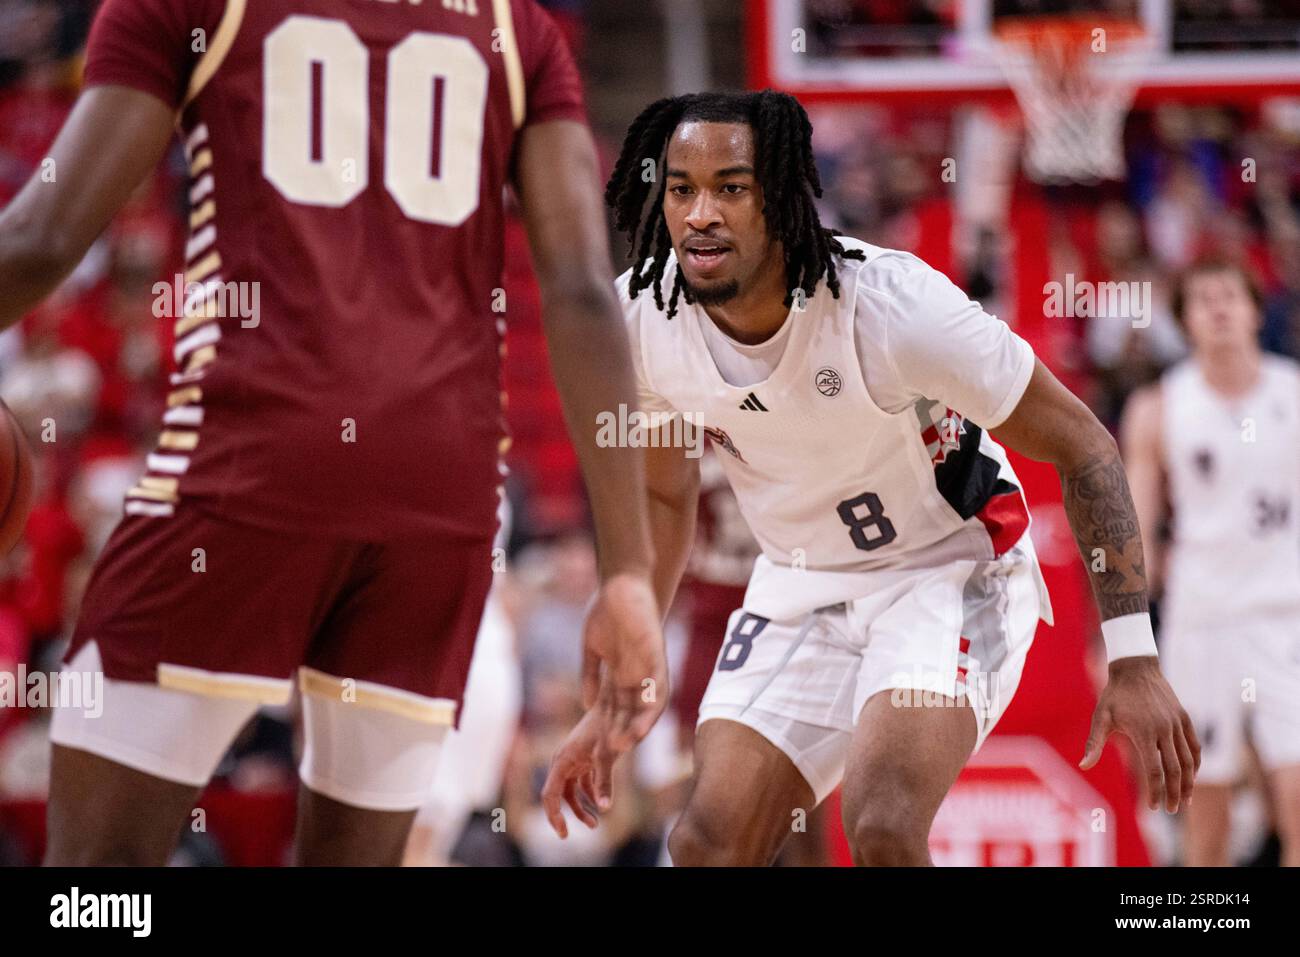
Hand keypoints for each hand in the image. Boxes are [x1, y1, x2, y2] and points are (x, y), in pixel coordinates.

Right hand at [540, 709, 617, 838]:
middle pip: (557, 795)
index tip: (563, 833)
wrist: (614, 704)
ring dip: (579, 808)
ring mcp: (573, 760)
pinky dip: (589, 795)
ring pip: (570, 791)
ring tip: (594, 825)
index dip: (553, 816)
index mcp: (562, 761)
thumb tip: (605, 809)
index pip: (550, 795)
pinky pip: (581, 783)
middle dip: (564, 815)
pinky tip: (600, 804)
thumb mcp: (606, 756)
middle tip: (568, 835)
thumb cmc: (607, 726)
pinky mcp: (584, 759)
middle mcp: (563, 761)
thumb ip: (604, 782)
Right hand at [581, 571, 667, 751]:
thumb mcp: (591, 648)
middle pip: (631, 713)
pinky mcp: (656, 656)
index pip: (614, 710)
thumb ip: (589, 675)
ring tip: (626, 745)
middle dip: (621, 734)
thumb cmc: (606, 610)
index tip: (596, 749)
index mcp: (620, 675)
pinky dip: (651, 705)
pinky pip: (659, 686)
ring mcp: (648, 667)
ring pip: (648, 706)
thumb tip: (585, 704)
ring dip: (638, 726)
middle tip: (609, 757)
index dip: (606, 729)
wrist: (621, 582)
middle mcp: (637, 676)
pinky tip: (644, 721)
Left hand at [1079, 656, 1200, 812]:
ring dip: (1189, 782)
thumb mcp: (1100, 717)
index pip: (1154, 771)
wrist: (1135, 668)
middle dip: (1175, 793)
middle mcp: (1164, 730)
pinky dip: (1195, 763)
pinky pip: (1194, 745)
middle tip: (1172, 810)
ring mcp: (1177, 723)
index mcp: (1144, 732)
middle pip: (1175, 770)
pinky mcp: (1184, 718)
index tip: (1154, 807)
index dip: (1156, 792)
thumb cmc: (1114, 695)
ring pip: (1189, 760)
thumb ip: (1094, 743)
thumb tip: (1083, 766)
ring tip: (1185, 800)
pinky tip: (1191, 776)